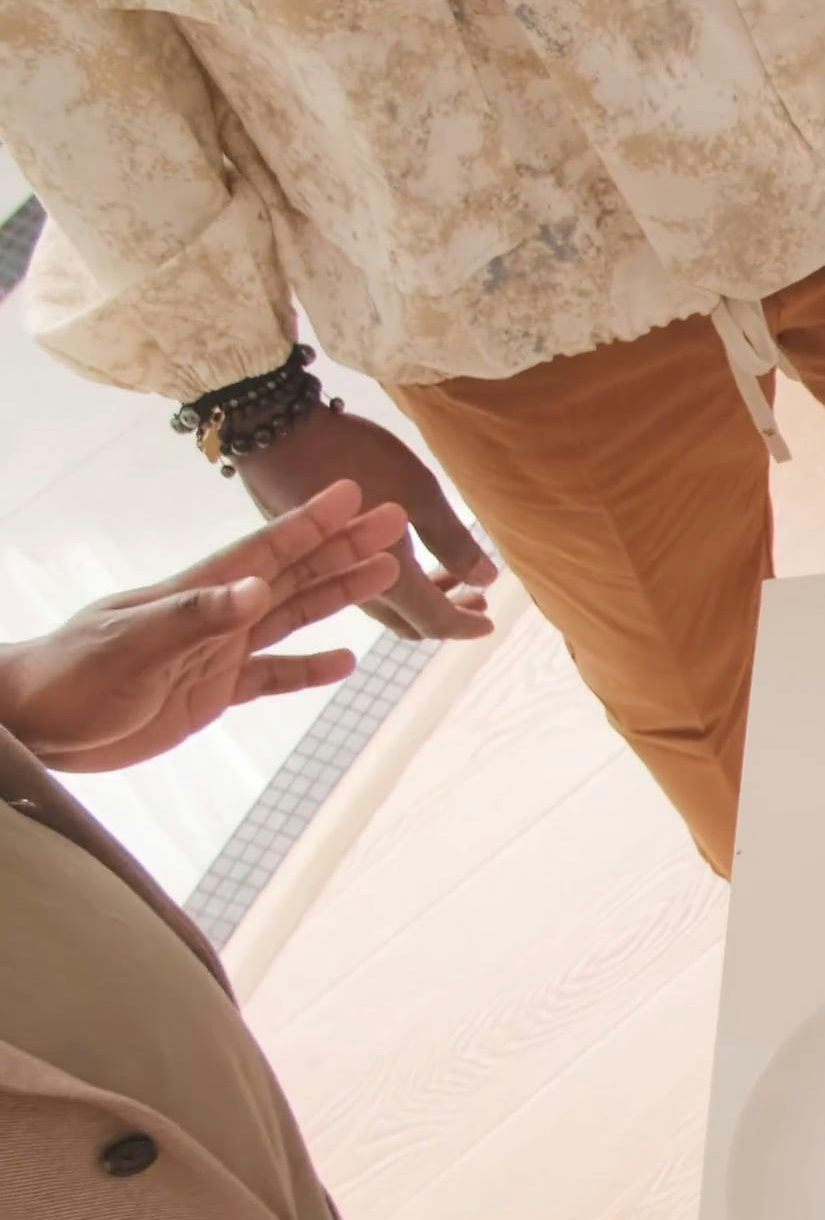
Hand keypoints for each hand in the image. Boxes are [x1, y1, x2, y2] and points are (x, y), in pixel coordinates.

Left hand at [0, 481, 402, 768]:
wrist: (36, 724)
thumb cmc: (73, 677)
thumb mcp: (133, 645)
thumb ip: (197, 616)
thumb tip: (260, 587)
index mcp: (195, 594)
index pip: (265, 551)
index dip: (309, 522)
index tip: (352, 494)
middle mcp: (214, 615)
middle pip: (293, 575)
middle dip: (343, 547)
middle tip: (394, 522)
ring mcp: (216, 653)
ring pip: (292, 617)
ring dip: (339, 595)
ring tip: (385, 572)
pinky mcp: (213, 693)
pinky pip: (273, 677)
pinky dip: (309, 669)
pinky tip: (344, 663)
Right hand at [234, 411, 495, 642]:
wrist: (274, 427)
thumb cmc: (353, 454)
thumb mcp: (419, 492)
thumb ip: (453, 542)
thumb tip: (486, 580)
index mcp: (383, 578)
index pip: (432, 620)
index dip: (464, 624)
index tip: (490, 622)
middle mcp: (348, 586)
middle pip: (405, 619)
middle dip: (444, 612)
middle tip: (477, 596)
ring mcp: (320, 571)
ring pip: (380, 603)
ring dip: (419, 595)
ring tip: (452, 575)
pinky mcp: (303, 553)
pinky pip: (354, 584)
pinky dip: (389, 581)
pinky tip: (402, 555)